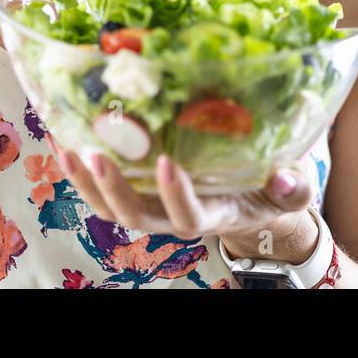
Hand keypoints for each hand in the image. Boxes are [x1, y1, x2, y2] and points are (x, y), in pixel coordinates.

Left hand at [46, 133, 317, 254]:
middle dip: (114, 189)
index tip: (167, 162)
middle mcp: (174, 216)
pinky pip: (102, 189)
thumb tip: (283, 178)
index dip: (175, 195)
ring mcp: (152, 205)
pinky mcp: (139, 190)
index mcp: (213, 214)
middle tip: (98, 155)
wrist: (252, 202)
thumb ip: (292, 188)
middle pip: (134, 217)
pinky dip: (82, 169)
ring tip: (68, 149)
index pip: (188, 215)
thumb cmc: (269, 192)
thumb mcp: (290, 192)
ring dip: (86, 182)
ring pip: (109, 207)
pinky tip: (65, 140)